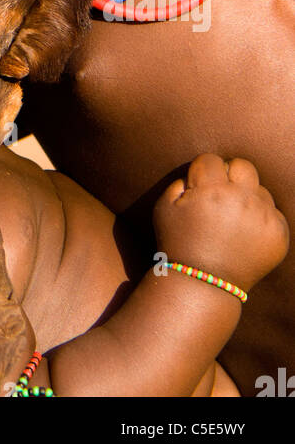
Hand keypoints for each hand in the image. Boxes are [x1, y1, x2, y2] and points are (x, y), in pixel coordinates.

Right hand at [153, 154, 288, 292]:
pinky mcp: (279, 233)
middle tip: (220, 195)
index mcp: (212, 190)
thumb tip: (199, 172)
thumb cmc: (179, 243)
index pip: (212, 160)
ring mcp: (263, 217)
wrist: (204, 284)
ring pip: (260, 189)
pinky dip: (261, 218)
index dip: (202, 172)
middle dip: (230, 175)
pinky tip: (246, 233)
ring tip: (232, 220)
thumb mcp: (164, 207)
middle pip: (243, 166)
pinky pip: (274, 212)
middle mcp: (241, 199)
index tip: (199, 187)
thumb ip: (180, 181)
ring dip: (247, 198)